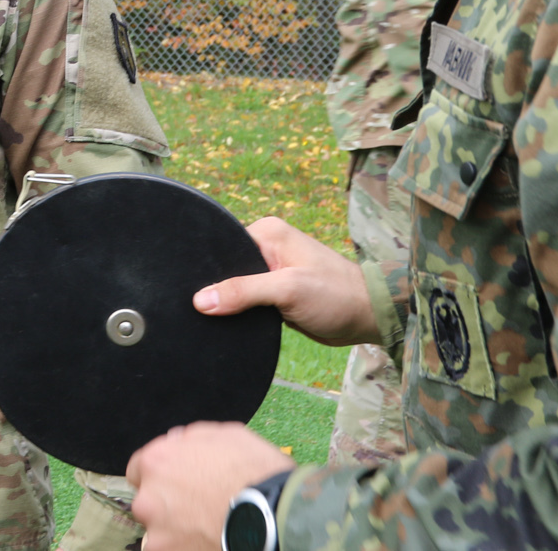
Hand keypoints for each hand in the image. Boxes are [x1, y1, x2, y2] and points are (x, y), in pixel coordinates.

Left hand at [126, 423, 293, 550]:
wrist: (275, 515)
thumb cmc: (255, 472)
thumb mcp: (225, 436)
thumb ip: (191, 439)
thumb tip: (177, 441)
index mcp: (157, 462)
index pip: (138, 470)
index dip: (160, 477)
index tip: (177, 485)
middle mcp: (148, 498)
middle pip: (147, 504)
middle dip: (167, 506)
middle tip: (198, 510)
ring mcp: (158, 534)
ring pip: (159, 535)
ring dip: (176, 534)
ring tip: (207, 530)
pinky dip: (188, 549)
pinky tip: (210, 542)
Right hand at [196, 217, 378, 347]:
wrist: (367, 319)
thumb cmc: (336, 295)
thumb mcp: (287, 290)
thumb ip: (243, 291)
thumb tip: (200, 300)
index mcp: (267, 232)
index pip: (222, 247)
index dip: (207, 270)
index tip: (189, 291)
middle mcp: (267, 248)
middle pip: (226, 269)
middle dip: (217, 290)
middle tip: (201, 312)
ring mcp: (271, 272)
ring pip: (235, 289)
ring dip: (229, 305)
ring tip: (214, 321)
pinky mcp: (276, 295)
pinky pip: (247, 303)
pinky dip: (241, 314)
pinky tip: (231, 324)